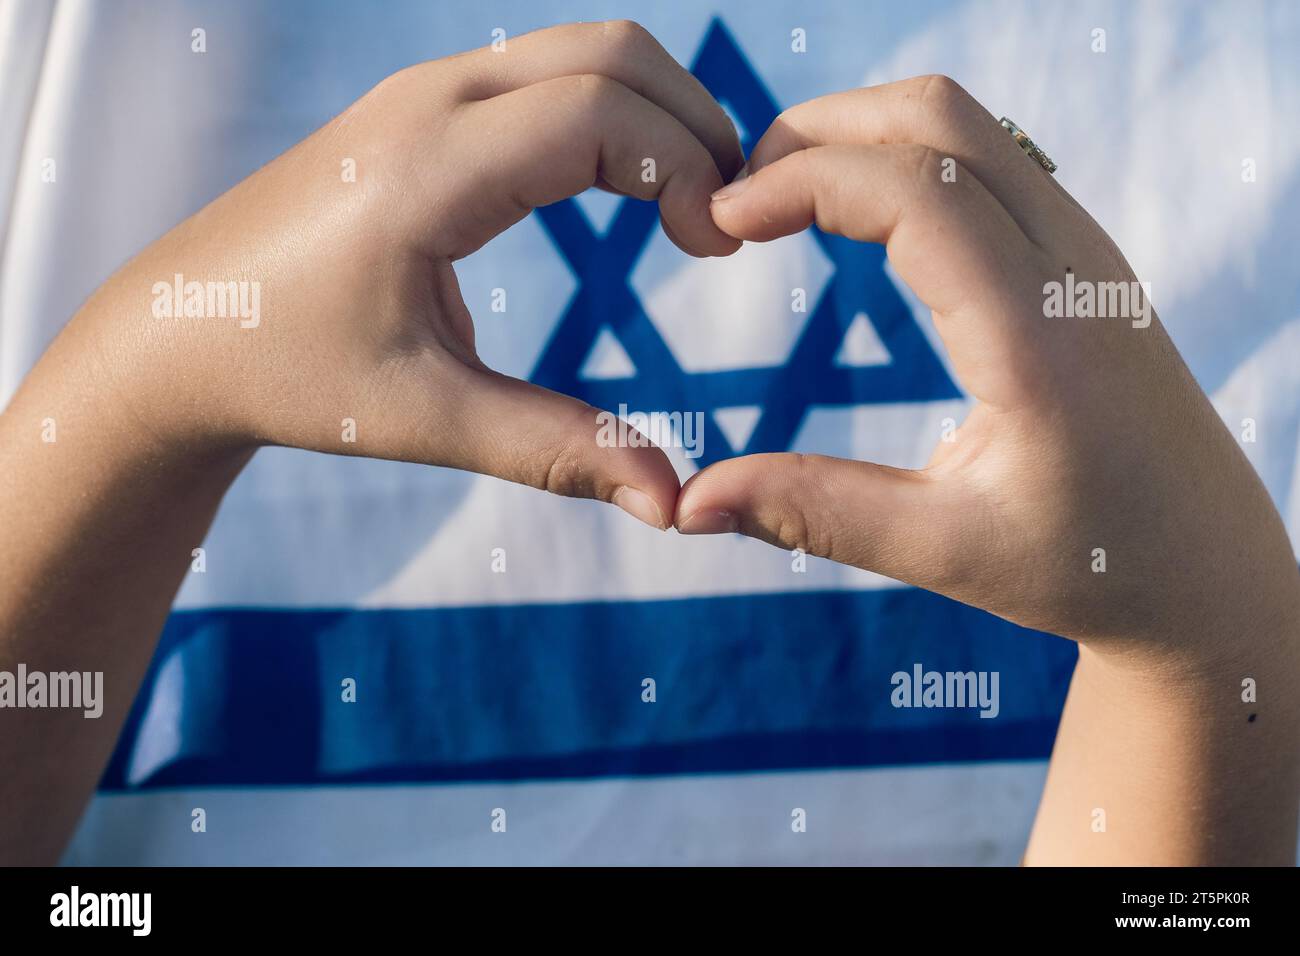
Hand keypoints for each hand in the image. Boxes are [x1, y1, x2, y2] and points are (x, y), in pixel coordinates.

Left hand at [76, 20, 743, 528]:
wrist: (180, 332)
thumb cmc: (289, 371)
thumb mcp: (424, 415)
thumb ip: (555, 448)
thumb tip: (671, 502)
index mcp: (426, 166)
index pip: (600, 112)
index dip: (688, 166)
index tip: (719, 248)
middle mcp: (428, 102)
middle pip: (612, 52)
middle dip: (696, 123)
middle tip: (726, 225)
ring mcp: (422, 94)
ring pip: (583, 52)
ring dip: (658, 114)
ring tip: (691, 212)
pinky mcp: (423, 110)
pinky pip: (546, 77)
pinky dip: (613, 115)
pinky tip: (628, 190)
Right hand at [680, 76, 1298, 664]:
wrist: (1202, 562)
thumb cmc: (1087, 564)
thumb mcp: (945, 552)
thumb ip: (814, 515)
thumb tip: (691, 506)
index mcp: (1038, 336)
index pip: (914, 192)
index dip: (801, 181)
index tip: (722, 220)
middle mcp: (1071, 268)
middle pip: (937, 120)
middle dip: (820, 130)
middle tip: (737, 196)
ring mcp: (1082, 251)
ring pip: (964, 125)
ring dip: (861, 136)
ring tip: (780, 199)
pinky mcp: (1078, 257)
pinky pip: (986, 158)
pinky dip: (902, 158)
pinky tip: (853, 218)